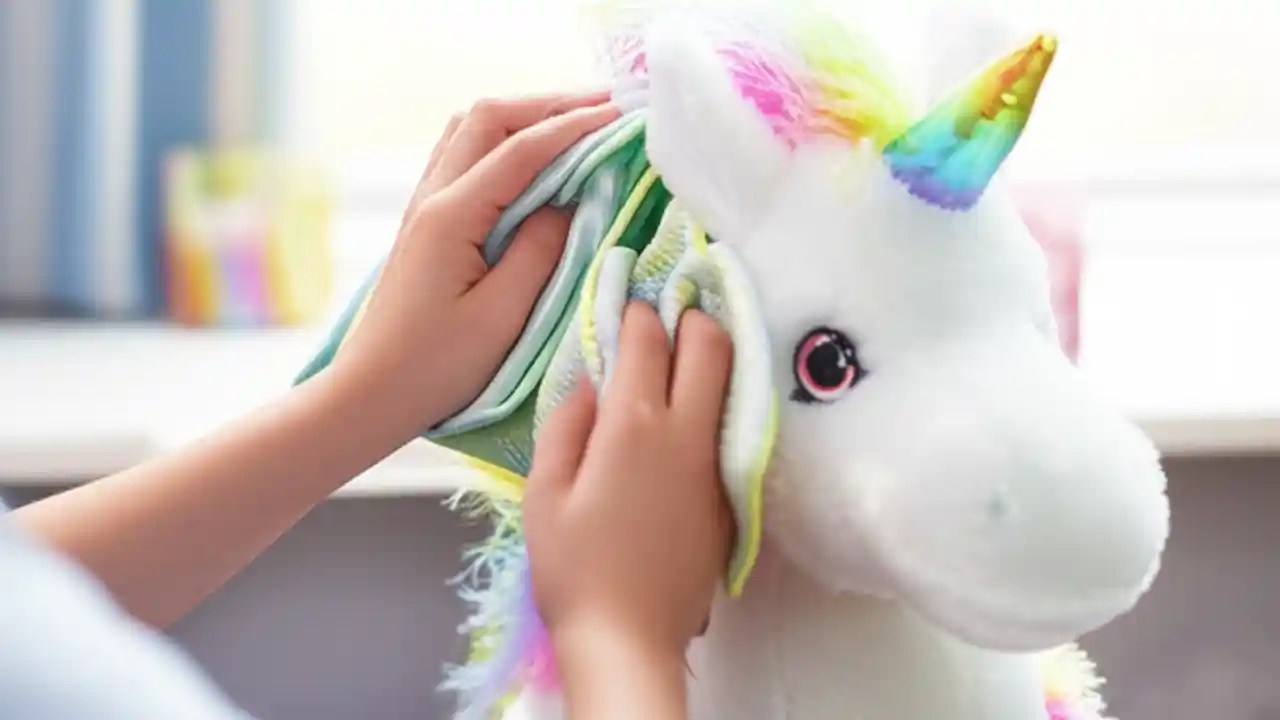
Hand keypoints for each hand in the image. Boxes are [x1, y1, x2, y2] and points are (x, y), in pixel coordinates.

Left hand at [332, 93, 619, 436]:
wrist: (370, 394)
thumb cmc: (435, 368)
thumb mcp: (501, 317)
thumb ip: (540, 252)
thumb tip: (570, 205)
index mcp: (451, 216)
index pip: (521, 149)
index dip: (575, 126)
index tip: (622, 116)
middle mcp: (432, 197)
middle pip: (489, 116)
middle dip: (550, 104)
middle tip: (605, 108)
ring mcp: (424, 206)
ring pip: (472, 129)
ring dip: (525, 116)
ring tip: (576, 124)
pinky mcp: (427, 223)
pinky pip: (465, 156)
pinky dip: (505, 141)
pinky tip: (534, 160)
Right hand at [524, 304, 733, 692]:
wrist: (630, 639)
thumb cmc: (573, 568)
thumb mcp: (544, 493)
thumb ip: (566, 425)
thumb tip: (590, 382)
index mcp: (634, 426)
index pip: (648, 340)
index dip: (638, 311)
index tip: (629, 301)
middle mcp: (687, 435)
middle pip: (712, 345)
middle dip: (693, 316)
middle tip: (671, 315)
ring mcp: (716, 464)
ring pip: (731, 383)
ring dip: (710, 356)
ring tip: (684, 352)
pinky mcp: (730, 495)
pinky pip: (729, 427)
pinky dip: (714, 402)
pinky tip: (688, 416)